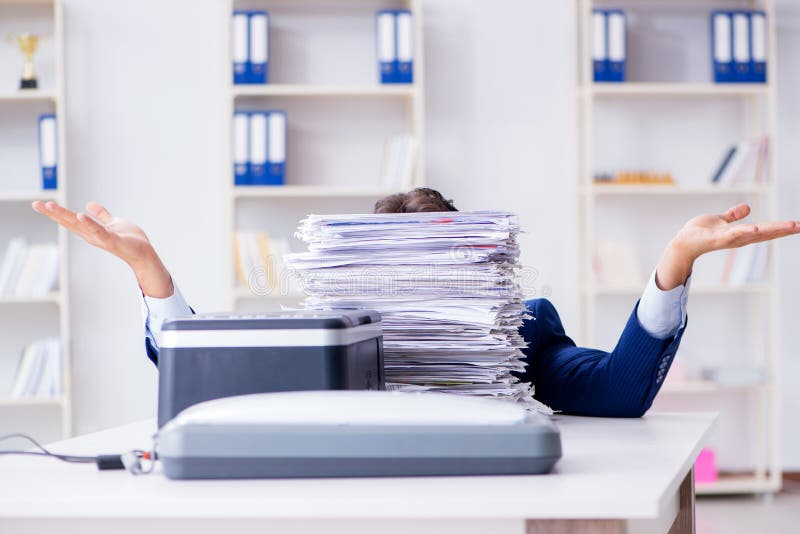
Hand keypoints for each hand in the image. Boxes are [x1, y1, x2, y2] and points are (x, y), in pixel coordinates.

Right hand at [31, 201, 174, 297]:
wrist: (144, 254)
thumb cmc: (130, 240)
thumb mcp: (113, 223)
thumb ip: (102, 215)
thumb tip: (89, 204)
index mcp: (91, 230)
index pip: (69, 219)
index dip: (55, 212)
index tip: (40, 203)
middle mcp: (92, 236)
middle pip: (69, 222)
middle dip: (53, 213)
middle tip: (36, 204)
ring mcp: (101, 239)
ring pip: (80, 226)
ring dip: (65, 216)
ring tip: (51, 206)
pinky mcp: (113, 241)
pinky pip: (100, 232)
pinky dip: (90, 224)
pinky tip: (80, 215)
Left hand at [655, 203, 799, 289]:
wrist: (682, 243)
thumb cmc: (698, 233)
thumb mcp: (719, 220)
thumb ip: (733, 216)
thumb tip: (747, 207)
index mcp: (741, 233)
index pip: (766, 230)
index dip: (782, 227)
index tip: (798, 225)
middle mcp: (739, 238)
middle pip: (766, 233)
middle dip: (784, 229)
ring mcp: (729, 239)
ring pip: (754, 233)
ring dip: (772, 230)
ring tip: (790, 226)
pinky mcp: (716, 238)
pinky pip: (733, 234)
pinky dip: (744, 231)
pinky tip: (756, 229)